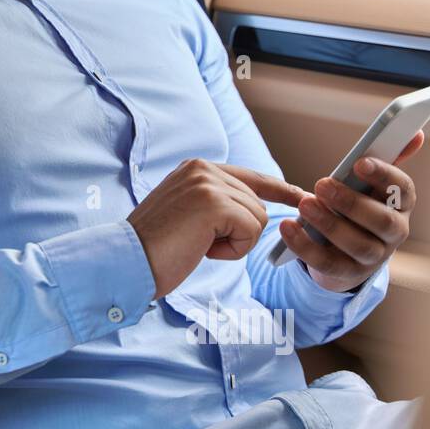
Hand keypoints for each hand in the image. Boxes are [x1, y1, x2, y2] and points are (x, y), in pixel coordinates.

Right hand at [128, 158, 304, 299]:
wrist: (128, 261)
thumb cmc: (155, 247)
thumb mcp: (187, 213)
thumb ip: (216, 202)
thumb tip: (255, 209)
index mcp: (196, 168)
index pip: (251, 176)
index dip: (279, 189)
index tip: (301, 196)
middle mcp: (203, 168)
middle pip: (257, 203)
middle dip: (238, 232)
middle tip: (200, 243)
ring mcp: (208, 184)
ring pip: (257, 218)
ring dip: (234, 242)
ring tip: (198, 245)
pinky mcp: (215, 204)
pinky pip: (251, 231)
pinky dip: (232, 250)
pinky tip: (202, 249)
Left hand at [279, 130, 424, 292]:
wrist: (345, 251)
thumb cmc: (358, 207)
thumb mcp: (369, 184)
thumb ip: (387, 157)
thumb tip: (416, 133)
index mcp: (400, 205)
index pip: (402, 190)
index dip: (384, 175)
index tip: (359, 162)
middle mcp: (393, 233)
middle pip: (381, 221)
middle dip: (352, 202)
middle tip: (321, 184)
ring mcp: (372, 257)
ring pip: (356, 244)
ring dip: (329, 224)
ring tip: (304, 205)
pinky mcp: (346, 273)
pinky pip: (327, 263)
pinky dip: (305, 246)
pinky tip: (287, 227)